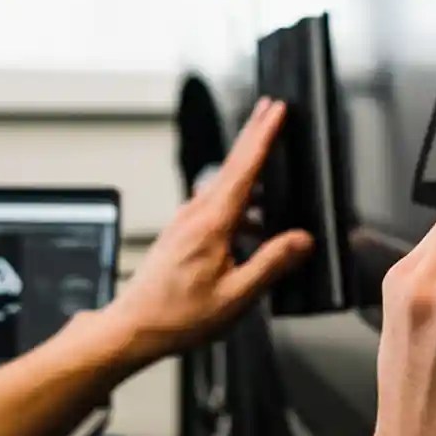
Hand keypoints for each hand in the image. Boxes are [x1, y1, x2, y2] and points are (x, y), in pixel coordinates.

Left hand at [100, 98, 313, 368]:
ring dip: (250, 174)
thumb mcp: (236, 296)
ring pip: (224, 186)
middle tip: (271, 107)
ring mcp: (185, 220)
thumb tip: (301, 240)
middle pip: (232, 164)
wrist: (133, 327)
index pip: (244, 168)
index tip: (277, 111)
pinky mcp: (182, 232)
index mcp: (211, 224)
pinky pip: (216, 206)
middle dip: (254, 132)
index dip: (263, 136)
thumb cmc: (178, 316)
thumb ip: (271, 264)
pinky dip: (240, 204)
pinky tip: (253, 227)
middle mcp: (195, 214)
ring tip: (275, 181)